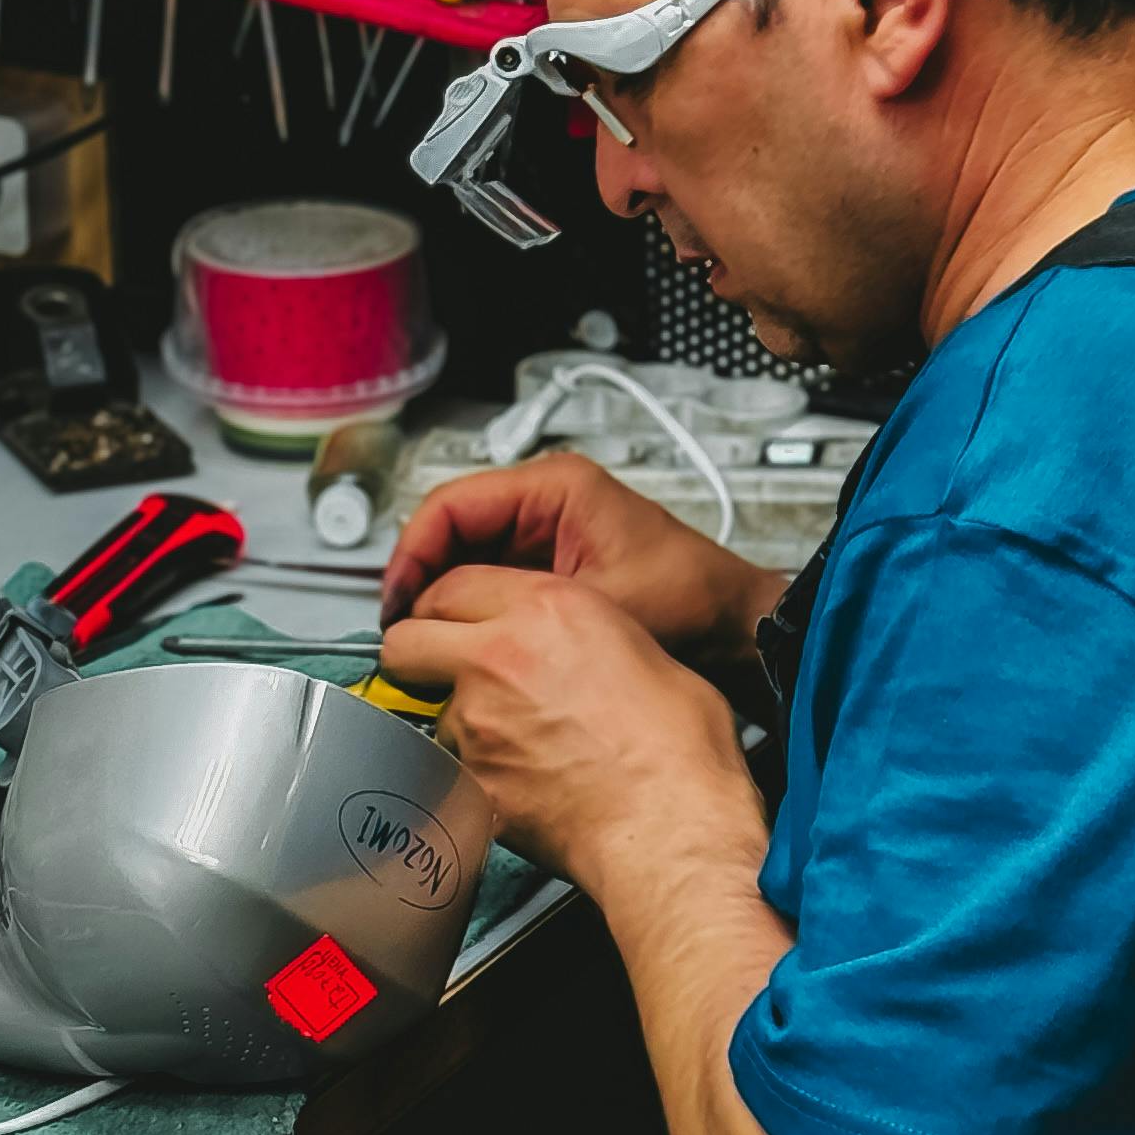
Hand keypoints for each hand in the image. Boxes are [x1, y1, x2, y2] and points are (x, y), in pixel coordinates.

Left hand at [378, 563, 768, 894]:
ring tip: (514, 742)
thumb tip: (572, 648)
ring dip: (456, 721)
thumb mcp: (643, 650)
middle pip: (406, 641)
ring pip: (429, 711)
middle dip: (418, 655)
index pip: (450, 586)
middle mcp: (498, 657)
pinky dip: (475, 774)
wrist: (670, 824)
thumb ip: (582, 634)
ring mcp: (476, 722)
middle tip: (441, 668)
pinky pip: (452, 768)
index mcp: (545, 609)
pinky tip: (521, 782)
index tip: (454, 622)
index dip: (447, 606)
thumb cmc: (677, 749)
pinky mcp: (470, 779)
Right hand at [381, 448, 781, 667]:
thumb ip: (517, 609)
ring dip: (443, 601)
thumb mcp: (595, 605)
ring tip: (428, 646)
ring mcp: (547, 534)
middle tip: (404, 634)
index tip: (398, 604)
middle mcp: (546, 502)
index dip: (412, 555)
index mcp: (555, 487)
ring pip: (465, 561)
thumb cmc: (692, 602)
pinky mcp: (552, 568)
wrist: (736, 629)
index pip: (450, 505)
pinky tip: (463, 648)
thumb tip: (446, 628)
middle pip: (449, 531)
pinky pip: (491, 584)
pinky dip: (470, 614)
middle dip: (421, 582)